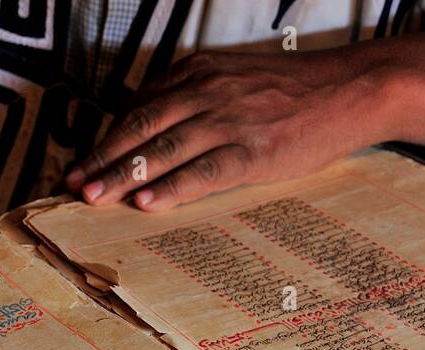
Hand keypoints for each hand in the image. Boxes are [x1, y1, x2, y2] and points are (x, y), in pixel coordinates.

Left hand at [64, 48, 393, 211]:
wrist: (352, 89)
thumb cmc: (294, 92)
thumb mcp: (234, 80)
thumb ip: (194, 99)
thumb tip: (156, 133)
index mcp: (198, 72)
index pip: (138, 108)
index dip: (105, 139)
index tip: (81, 165)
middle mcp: (206, 91)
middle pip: (140, 128)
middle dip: (102, 159)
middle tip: (73, 186)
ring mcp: (229, 120)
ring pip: (163, 150)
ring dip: (123, 176)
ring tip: (94, 199)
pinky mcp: (253, 151)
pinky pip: (203, 171)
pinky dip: (171, 187)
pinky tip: (147, 203)